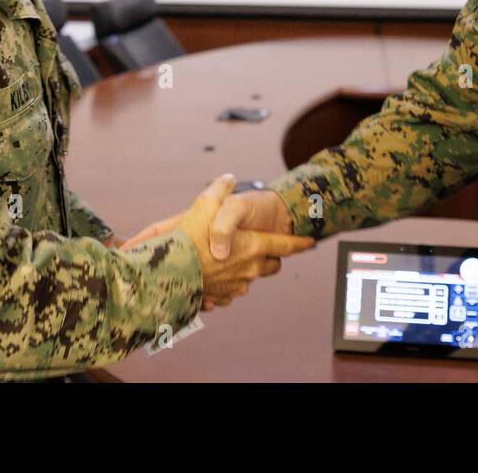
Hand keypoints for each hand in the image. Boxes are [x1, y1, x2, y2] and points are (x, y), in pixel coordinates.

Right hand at [175, 174, 312, 306]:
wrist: (168, 275)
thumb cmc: (190, 239)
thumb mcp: (207, 204)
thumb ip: (220, 189)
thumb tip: (228, 179)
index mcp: (253, 247)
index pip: (286, 246)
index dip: (300, 243)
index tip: (310, 241)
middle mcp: (249, 269)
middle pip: (272, 265)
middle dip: (271, 257)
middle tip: (262, 247)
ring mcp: (235, 286)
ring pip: (252, 279)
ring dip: (248, 270)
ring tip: (233, 259)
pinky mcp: (220, 297)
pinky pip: (232, 292)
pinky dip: (229, 284)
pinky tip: (217, 275)